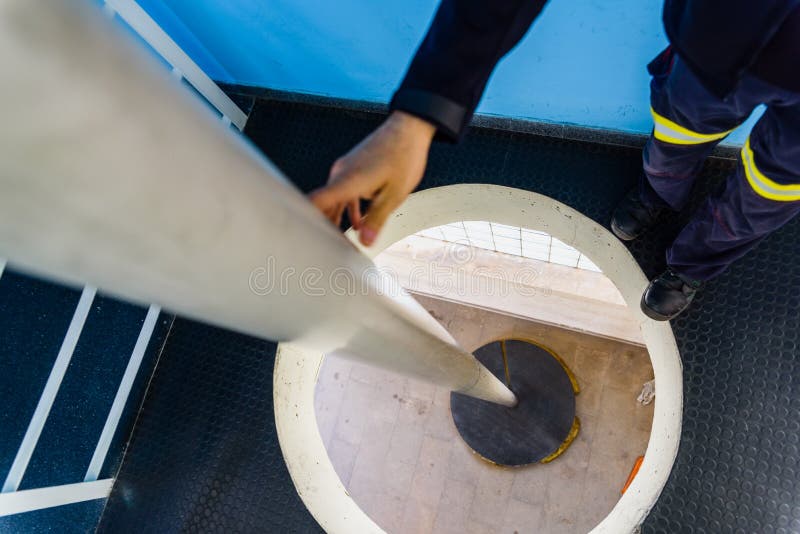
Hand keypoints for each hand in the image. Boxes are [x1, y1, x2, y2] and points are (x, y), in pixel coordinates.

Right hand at [310, 111, 435, 245]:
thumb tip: (365, 243)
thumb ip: (377, 219)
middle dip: (321, 227)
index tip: (299, 235)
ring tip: (336, 243)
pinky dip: (346, 209)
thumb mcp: (394, 194)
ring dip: (335, 220)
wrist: (409, 128)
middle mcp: (340, 174)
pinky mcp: (353, 169)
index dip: (304, 219)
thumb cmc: (404, 158)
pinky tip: (356, 224)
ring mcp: (345, 170)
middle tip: (320, 250)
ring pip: (333, 200)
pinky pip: (343, 192)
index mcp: (348, 181)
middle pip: (322, 205)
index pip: (316, 202)